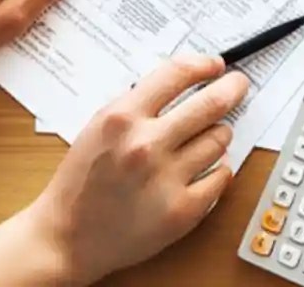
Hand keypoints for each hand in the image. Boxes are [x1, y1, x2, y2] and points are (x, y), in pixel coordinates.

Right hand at [22, 55, 250, 284]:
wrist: (65, 239)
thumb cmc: (82, 181)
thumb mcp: (100, 127)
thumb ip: (140, 104)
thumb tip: (188, 81)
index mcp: (121, 118)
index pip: (177, 73)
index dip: (204, 65)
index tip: (217, 65)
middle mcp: (145, 145)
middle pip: (212, 103)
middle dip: (232, 89)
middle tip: (238, 86)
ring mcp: (167, 178)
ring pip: (220, 138)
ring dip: (218, 135)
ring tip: (202, 141)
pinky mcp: (183, 210)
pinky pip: (223, 174)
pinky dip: (218, 169)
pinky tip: (203, 170)